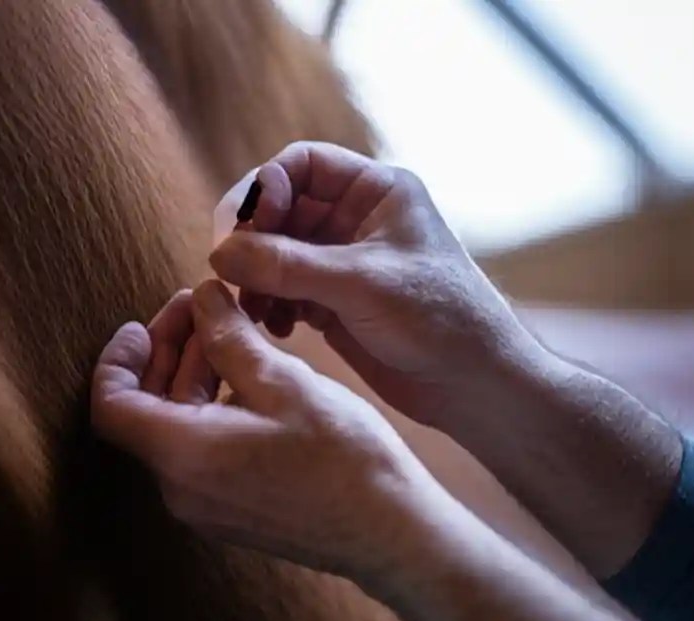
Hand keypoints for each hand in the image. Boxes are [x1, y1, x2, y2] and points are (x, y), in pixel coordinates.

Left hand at [94, 283, 634, 620]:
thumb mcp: (285, 382)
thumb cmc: (343, 459)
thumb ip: (229, 337)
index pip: (110, 404)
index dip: (117, 357)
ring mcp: (206, 505)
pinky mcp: (231, 510)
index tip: (141, 323)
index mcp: (182, 455)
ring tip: (228, 327)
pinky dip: (211, 405)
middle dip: (165, 351)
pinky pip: (200, 449)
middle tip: (197, 305)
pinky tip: (248, 372)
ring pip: (175, 427)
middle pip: (144, 410)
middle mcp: (181, 488)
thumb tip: (201, 297)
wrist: (391, 533)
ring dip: (192, 374)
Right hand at [212, 141, 548, 429]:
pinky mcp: (332, 303)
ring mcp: (341, 262)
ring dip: (255, 277)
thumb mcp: (359, 283)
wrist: (473, 384)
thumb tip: (220, 253)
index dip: (266, 188)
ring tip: (255, 309)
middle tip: (232, 273)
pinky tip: (277, 328)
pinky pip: (282, 290)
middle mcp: (356, 219)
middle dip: (252, 239)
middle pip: (279, 208)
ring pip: (274, 252)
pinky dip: (269, 305)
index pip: (301, 163)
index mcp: (376, 191)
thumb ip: (287, 264)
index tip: (246, 228)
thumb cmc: (439, 318)